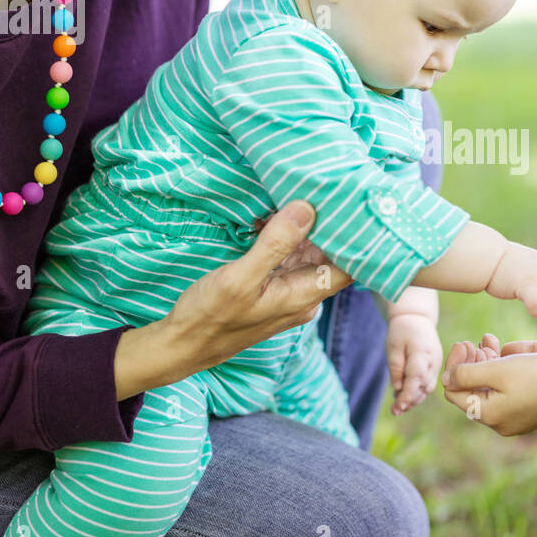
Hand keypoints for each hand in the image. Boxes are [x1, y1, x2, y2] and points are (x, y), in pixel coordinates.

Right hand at [131, 200, 352, 393]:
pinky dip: (285, 241)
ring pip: (309, 257)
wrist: (182, 346)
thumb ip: (275, 244)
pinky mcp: (273, 291)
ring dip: (303, 232)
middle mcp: (304, 297)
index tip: (349, 204)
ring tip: (295, 197)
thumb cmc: (210, 316)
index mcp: (304, 296)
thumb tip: (307, 208)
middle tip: (320, 190)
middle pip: (331, 258)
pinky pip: (289, 262)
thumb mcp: (240, 277)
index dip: (354, 236)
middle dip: (326, 227)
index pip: (350, 265)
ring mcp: (289, 295)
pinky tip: (272, 221)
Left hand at [386, 313, 443, 414]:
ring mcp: (436, 365)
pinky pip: (426, 384)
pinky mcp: (434, 368)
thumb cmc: (402, 331)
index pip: (417, 378)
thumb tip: (399, 389)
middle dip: (410, 401)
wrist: (417, 319)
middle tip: (394, 411)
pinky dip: (416, 393)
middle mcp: (433, 361)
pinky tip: (403, 398)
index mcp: (422, 353)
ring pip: (426, 388)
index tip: (398, 406)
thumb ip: (396, 368)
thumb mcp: (393, 347)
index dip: (408, 394)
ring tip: (397, 408)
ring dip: (413, 399)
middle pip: (423, 387)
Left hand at [439, 333, 536, 434]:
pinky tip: (505, 351)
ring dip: (485, 363)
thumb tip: (447, 379)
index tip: (463, 342)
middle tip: (473, 342)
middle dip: (469, 363)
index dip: (454, 365)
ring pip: (489, 387)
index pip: (455, 390)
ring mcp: (516, 416)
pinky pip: (507, 389)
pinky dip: (502, 370)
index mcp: (489, 415)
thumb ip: (467, 374)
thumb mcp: (499, 370)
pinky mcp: (531, 407)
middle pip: (471, 390)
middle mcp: (500, 421)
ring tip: (487, 342)